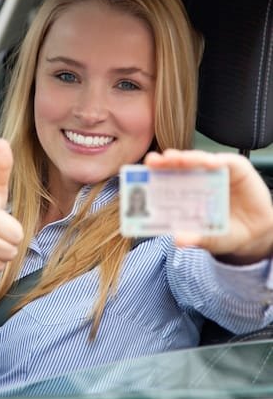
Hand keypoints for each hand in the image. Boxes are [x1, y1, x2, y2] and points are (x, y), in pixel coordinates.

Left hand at [144, 149, 272, 263]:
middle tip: (154, 162)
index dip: (154, 174)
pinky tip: (210, 163)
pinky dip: (217, 161)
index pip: (166, 179)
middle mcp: (198, 178)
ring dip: (187, 158)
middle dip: (165, 162)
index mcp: (185, 192)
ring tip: (177, 159)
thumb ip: (195, 238)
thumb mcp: (209, 238)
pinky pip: (226, 162)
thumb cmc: (225, 232)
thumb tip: (177, 240)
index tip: (142, 172)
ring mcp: (216, 171)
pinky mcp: (237, 168)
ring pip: (198, 160)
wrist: (255, 235)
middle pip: (178, 166)